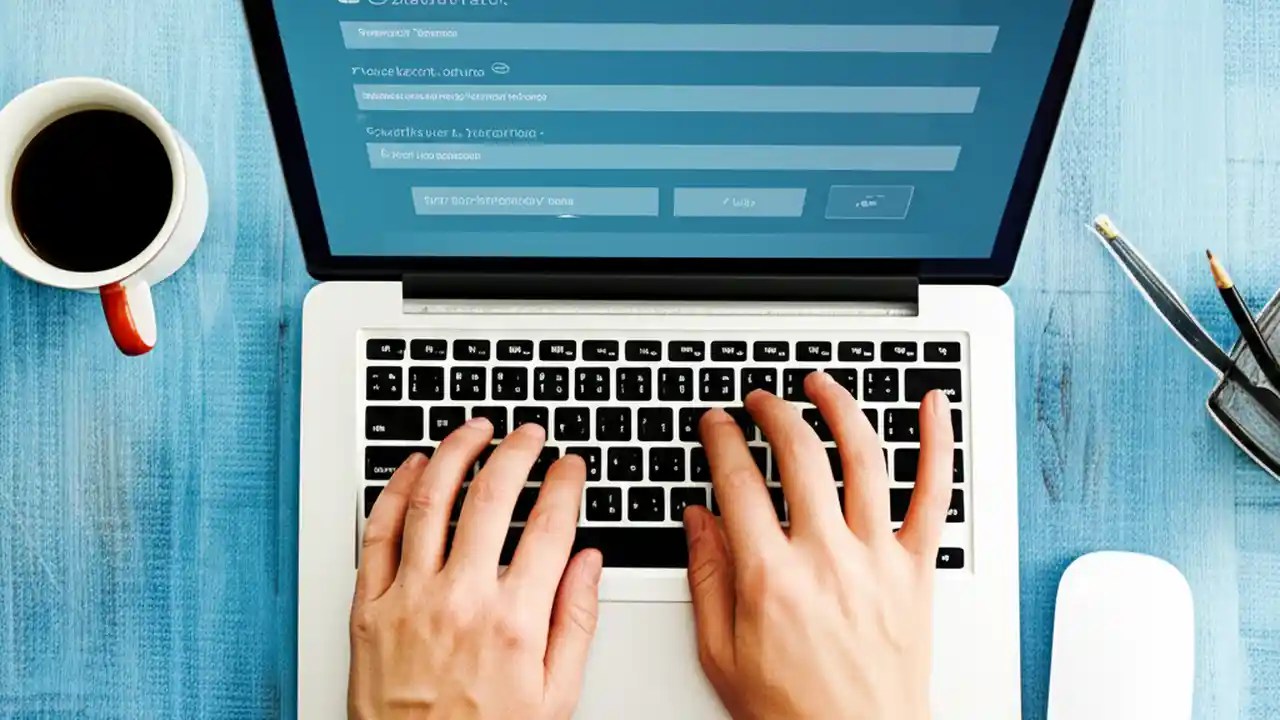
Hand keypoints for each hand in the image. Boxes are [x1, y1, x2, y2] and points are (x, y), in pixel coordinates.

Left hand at [349, 420, 602, 719]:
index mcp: (514, 621)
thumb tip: (590, 563)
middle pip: (492, 496)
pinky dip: (396, 491)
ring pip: (432, 501)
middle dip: (517, 451)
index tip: (570, 467)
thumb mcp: (555, 696)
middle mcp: (461, 600)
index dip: (564, 483)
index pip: (549, 525)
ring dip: (456, 452)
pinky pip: (378, 533)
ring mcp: (409, 599)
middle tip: (529, 435)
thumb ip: (577, 622)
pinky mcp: (368, 608)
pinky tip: (413, 468)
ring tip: (475, 431)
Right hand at [685, 374, 954, 719]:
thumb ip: (707, 578)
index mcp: (772, 578)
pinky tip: (934, 405)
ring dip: (839, 407)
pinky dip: (939, 444)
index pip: (738, 483)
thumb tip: (698, 519)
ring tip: (820, 384)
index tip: (715, 424)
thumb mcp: (722, 652)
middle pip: (798, 455)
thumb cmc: (793, 711)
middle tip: (759, 400)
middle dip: (772, 412)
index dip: (721, 441)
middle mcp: (827, 558)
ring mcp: (878, 559)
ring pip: (863, 458)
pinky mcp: (916, 570)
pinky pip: (934, 495)